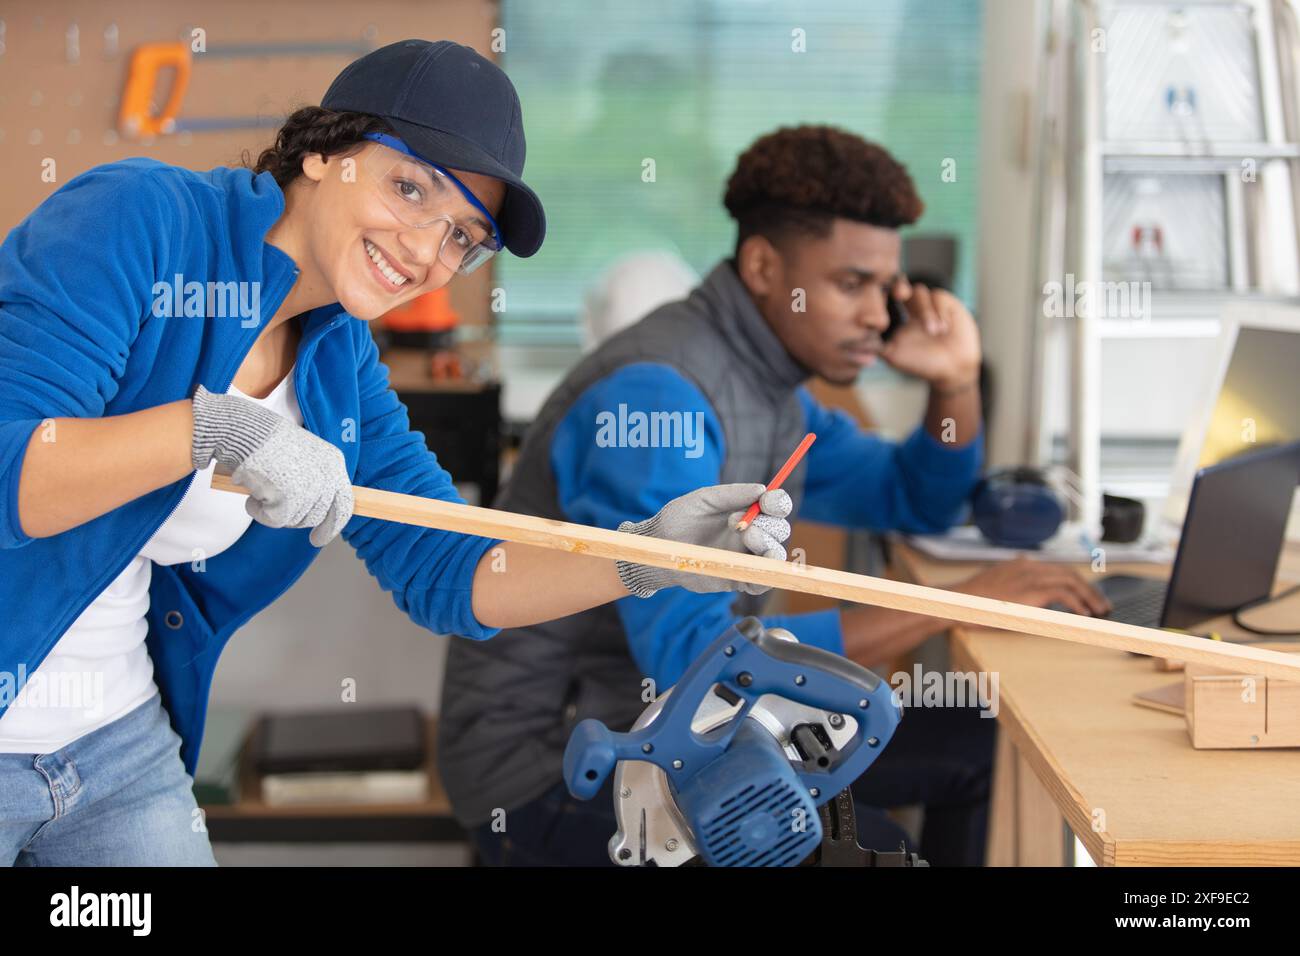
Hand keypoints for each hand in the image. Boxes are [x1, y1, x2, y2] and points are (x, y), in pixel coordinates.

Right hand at [191, 385, 353, 546]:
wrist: (244, 430)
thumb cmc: (266, 440)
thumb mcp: (303, 456)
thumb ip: (314, 479)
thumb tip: (314, 513)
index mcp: (334, 462)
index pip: (344, 504)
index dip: (332, 525)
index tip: (318, 539)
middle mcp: (328, 477)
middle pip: (317, 517)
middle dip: (296, 520)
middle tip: (278, 514)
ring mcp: (310, 490)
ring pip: (293, 521)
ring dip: (274, 510)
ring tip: (262, 485)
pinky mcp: (289, 501)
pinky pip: (273, 521)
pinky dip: (258, 512)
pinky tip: (253, 493)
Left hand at [616, 483, 792, 596]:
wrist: (659, 548)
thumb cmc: (679, 520)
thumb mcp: (703, 500)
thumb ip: (731, 494)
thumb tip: (762, 488)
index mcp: (747, 511)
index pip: (776, 506)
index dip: (779, 503)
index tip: (768, 502)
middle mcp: (752, 534)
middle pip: (780, 529)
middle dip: (768, 525)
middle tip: (739, 524)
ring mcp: (747, 558)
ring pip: (776, 555)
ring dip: (769, 547)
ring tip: (747, 539)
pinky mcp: (739, 579)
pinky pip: (763, 582)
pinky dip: (765, 576)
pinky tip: (752, 567)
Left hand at [879, 283, 981, 389]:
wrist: (952, 367)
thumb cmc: (921, 362)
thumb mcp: (894, 356)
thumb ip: (877, 345)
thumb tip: (857, 338)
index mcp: (897, 316)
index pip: (886, 299)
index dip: (880, 294)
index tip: (877, 300)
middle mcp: (911, 306)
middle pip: (901, 286)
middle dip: (899, 286)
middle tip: (900, 294)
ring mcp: (929, 302)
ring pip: (920, 293)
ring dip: (926, 312)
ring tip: (934, 332)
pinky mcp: (946, 302)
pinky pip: (939, 297)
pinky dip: (940, 312)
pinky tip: (944, 328)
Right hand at [953, 556, 1110, 615]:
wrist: (957, 601)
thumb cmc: (969, 600)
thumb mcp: (991, 586)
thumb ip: (1008, 584)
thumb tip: (1020, 592)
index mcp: (1020, 565)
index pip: (1057, 569)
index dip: (1076, 582)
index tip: (1087, 595)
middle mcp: (1028, 566)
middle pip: (1069, 573)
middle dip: (1089, 589)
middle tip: (1101, 605)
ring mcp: (1030, 576)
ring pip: (1071, 580)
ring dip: (1089, 596)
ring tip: (1100, 611)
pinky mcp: (1031, 590)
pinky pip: (1064, 594)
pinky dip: (1078, 603)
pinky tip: (1084, 614)